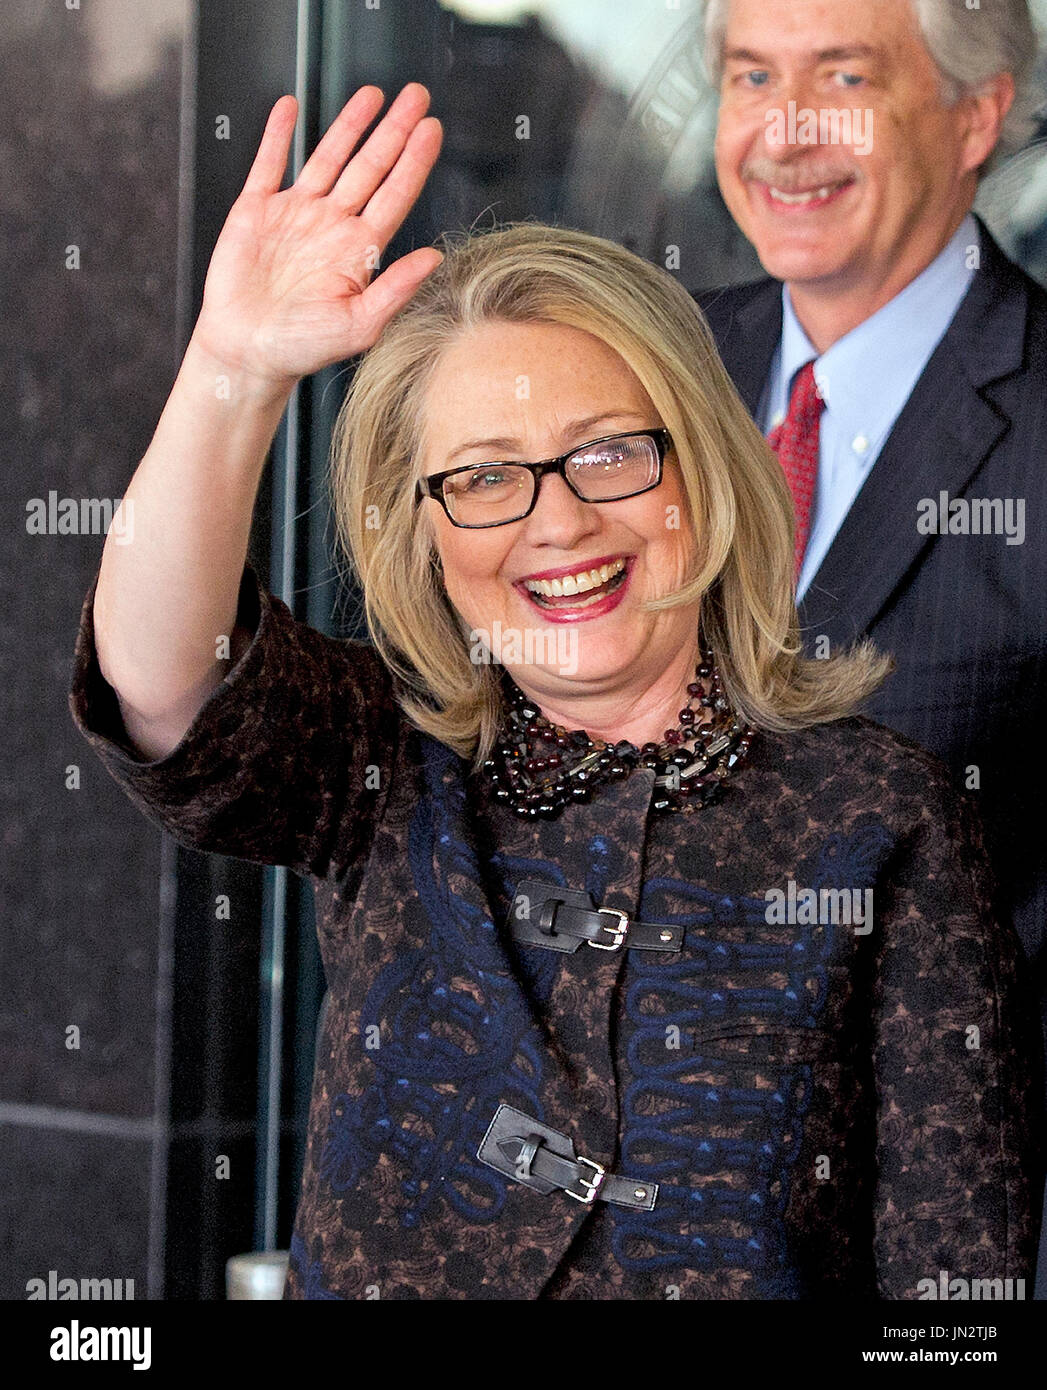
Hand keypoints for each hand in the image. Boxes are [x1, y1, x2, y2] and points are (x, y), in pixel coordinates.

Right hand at [192, 84, 443, 390]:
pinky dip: (278, 134)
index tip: (433, 129)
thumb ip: (395, 289)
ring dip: (350, 125)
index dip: (414, 161)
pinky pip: (269, 163)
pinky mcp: (256, 211)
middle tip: (417, 95)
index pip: (395, 195)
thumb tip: (434, 257)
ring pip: (328, 157)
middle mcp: (332, 226)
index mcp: (359, 251)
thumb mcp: (358, 326)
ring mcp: (295, 214)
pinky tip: (291, 107)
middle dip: (394, 130)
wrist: (246, 352)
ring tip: (373, 94)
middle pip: (370, 166)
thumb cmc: (301, 348)